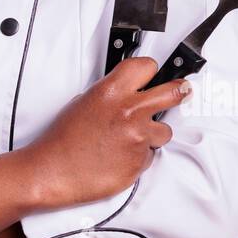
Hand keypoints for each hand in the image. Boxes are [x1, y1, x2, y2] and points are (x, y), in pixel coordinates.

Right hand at [21, 57, 190, 211]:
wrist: (54, 171)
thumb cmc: (64, 140)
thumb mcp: (84, 102)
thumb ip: (112, 95)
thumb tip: (128, 94)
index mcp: (112, 91)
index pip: (147, 66)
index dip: (151, 70)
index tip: (155, 73)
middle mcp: (129, 111)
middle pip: (174, 92)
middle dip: (180, 92)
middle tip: (183, 91)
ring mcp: (138, 137)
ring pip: (164, 130)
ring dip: (153, 134)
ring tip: (129, 139)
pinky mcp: (140, 160)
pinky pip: (150, 155)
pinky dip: (139, 156)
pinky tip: (120, 155)